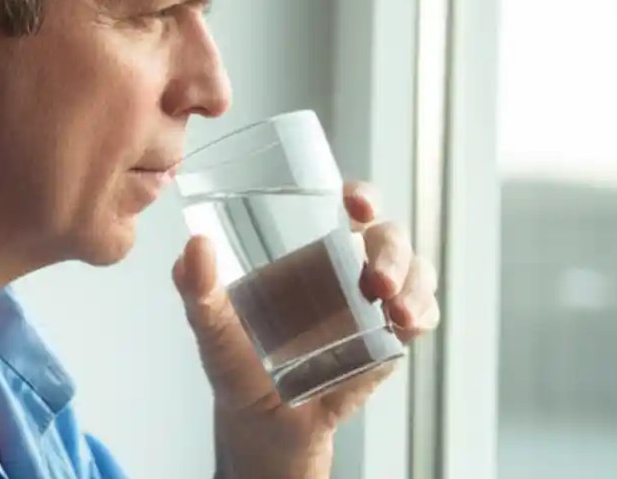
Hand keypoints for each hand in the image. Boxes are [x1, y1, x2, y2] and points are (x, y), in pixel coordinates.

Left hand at [172, 181, 440, 478]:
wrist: (260, 420)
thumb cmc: (235, 359)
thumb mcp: (210, 323)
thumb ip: (197, 287)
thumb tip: (192, 249)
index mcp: (309, 248)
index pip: (345, 205)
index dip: (360, 196)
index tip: (355, 205)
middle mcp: (347, 265)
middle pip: (388, 236)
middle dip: (392, 252)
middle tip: (376, 282)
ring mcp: (373, 301)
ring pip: (414, 271)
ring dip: (414, 284)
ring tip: (397, 313)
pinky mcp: (389, 338)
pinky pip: (422, 315)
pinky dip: (424, 313)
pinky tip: (408, 325)